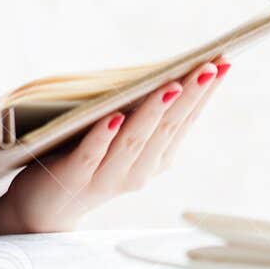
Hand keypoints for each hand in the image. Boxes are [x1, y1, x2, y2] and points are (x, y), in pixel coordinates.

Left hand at [0, 59, 227, 234]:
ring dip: (153, 113)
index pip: (184, 121)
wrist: (46, 207)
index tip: (222, 61)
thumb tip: (164, 72)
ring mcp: (107, 177)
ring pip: (134, 142)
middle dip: (189, 96)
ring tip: (171, 86)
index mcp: (154, 160)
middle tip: (209, 66)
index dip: (204, 93)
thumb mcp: (122, 137)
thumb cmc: (88, 160)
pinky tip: (113, 117)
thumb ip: (142, 114)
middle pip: (166, 129)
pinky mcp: (74, 179)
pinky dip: (102, 138)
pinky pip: (90, 156)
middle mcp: (138, 172)